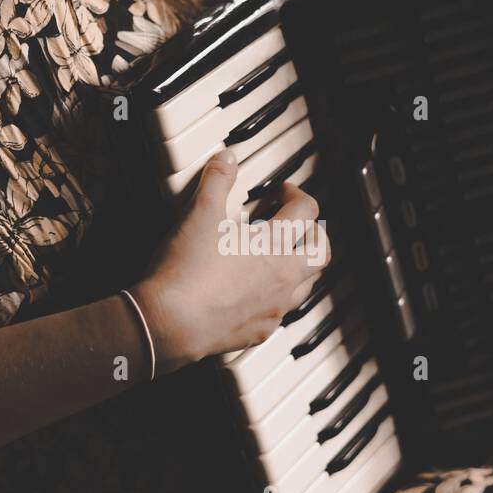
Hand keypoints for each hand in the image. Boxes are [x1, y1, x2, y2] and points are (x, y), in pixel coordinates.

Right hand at [132, 149, 330, 370]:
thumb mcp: (200, 213)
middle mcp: (284, 278)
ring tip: (283, 258)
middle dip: (314, 233)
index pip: (307, 211)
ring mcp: (274, 308)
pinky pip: (281, 314)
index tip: (282, 191)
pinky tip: (260, 294)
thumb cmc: (188, 271)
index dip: (296, 194)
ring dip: (302, 267)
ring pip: (308, 286)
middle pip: (321, 252)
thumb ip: (217, 181)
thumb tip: (226, 160)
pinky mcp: (260, 331)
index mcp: (275, 246)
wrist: (170, 323)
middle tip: (297, 224)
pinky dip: (278, 299)